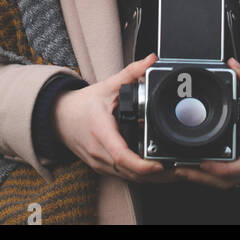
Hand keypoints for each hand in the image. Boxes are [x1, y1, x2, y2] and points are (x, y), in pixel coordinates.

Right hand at [54, 53, 179, 183]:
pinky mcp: (102, 168)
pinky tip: (159, 172)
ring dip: (153, 179)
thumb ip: (130, 72)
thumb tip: (151, 60)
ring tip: (176, 172)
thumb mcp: (106, 86)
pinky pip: (124, 177)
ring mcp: (100, 163)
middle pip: (130, 173)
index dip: (142, 164)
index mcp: (101, 132)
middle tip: (181, 169)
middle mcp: (99, 152)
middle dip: (157, 175)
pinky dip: (142, 177)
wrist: (58, 119)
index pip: (121, 156)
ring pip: (129, 178)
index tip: (160, 164)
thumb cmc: (81, 105)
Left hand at [172, 58, 239, 189]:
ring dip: (202, 180)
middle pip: (228, 181)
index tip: (202, 163)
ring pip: (226, 184)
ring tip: (179, 170)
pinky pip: (227, 181)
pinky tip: (192, 171)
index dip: (221, 169)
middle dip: (202, 178)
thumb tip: (233, 64)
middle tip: (178, 168)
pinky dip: (208, 179)